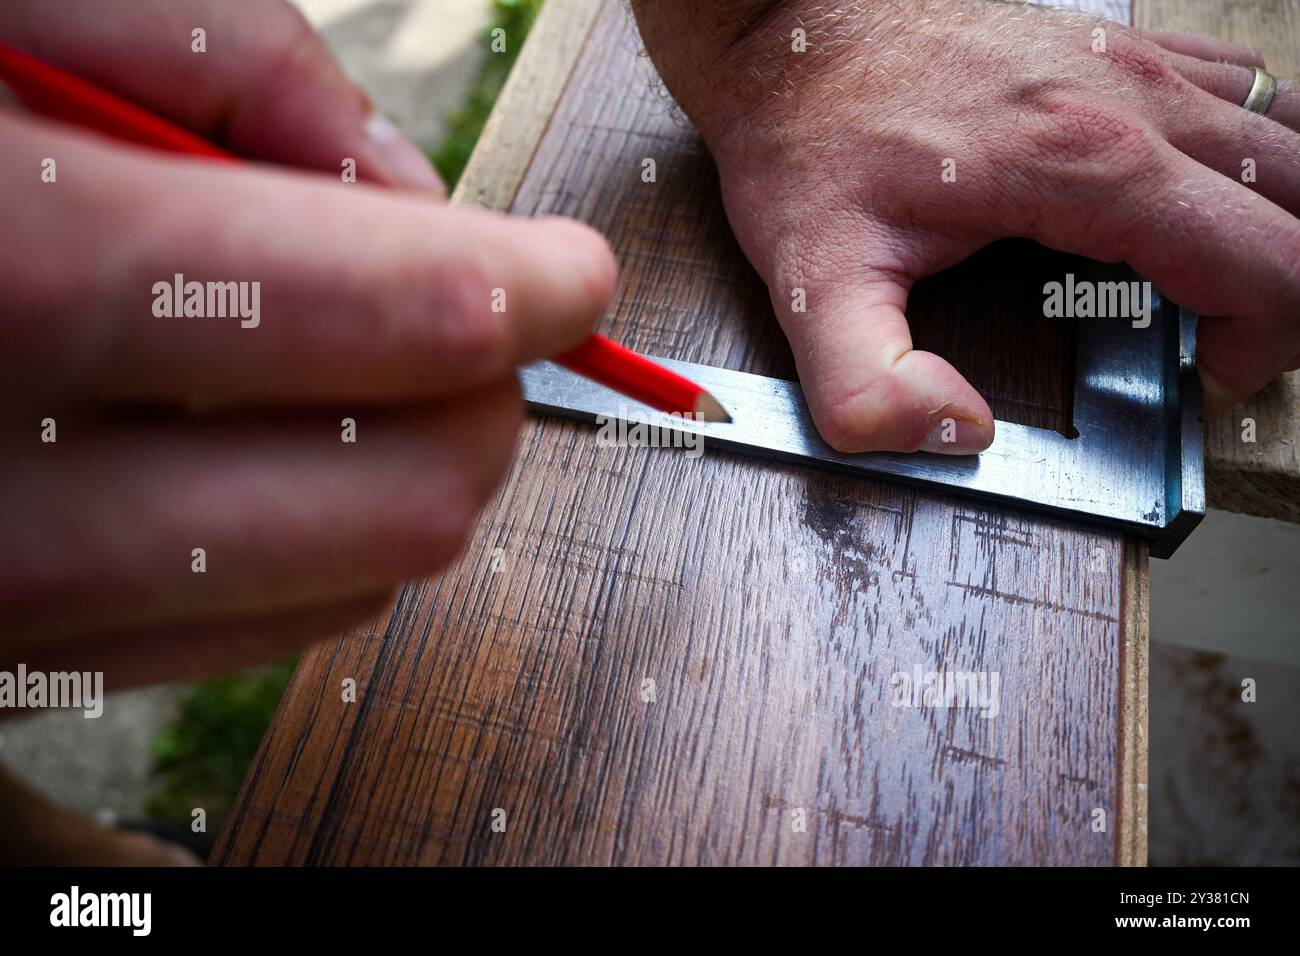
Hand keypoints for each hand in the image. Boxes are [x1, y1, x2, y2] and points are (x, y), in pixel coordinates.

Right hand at [0, 0, 616, 685]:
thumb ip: (219, 53)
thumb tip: (399, 183)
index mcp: (0, 271)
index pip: (373, 309)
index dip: (515, 290)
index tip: (568, 273)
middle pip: (394, 498)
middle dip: (476, 401)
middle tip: (478, 320)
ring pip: (340, 589)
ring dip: (400, 474)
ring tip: (353, 365)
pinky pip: (245, 638)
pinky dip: (309, 545)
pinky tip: (266, 449)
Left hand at [635, 0, 1299, 451]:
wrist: (791, 30)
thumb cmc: (808, 136)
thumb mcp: (814, 282)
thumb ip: (868, 384)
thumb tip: (954, 431)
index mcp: (1085, 166)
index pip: (1271, 261)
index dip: (1264, 339)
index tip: (1203, 368)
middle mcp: (1133, 100)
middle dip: (1283, 292)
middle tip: (1219, 337)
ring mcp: (1134, 62)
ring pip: (1288, 137)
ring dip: (1279, 219)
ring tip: (1221, 274)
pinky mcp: (1115, 47)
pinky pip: (1241, 87)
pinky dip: (1252, 152)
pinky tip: (1194, 194)